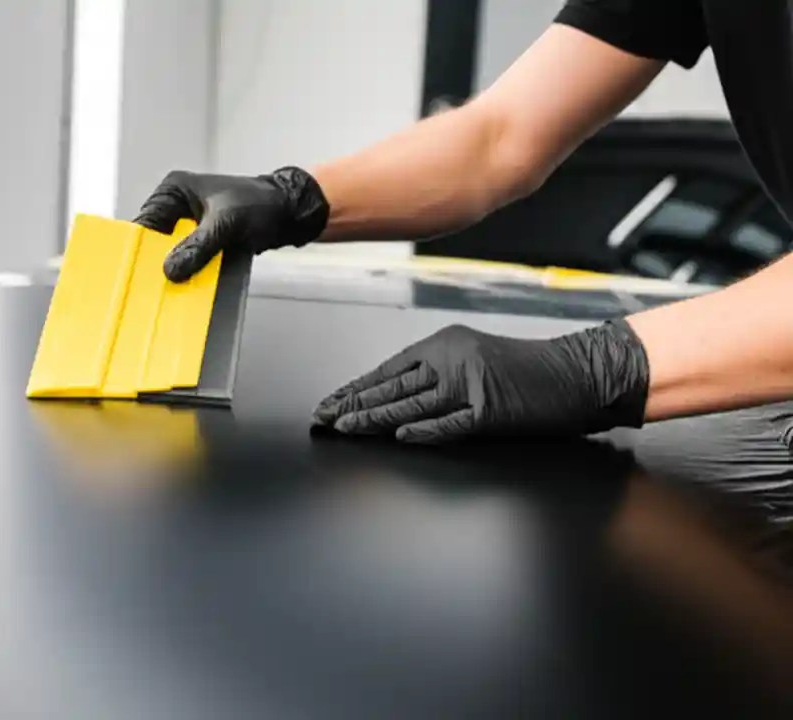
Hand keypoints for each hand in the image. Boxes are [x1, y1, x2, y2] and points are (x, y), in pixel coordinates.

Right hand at [134, 167, 329, 281]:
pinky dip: (188, 273)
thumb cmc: (261, 205)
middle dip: (157, 262)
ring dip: (173, 270)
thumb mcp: (227, 224)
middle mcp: (178, 206)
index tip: (140, 272)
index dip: (142, 248)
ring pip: (170, 253)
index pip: (146, 222)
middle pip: (155, 241)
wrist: (291, 213)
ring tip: (169, 290)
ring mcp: (189, 224)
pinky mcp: (201, 241)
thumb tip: (171, 270)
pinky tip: (186, 287)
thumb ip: (198, 246)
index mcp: (175, 190)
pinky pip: (187, 260)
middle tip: (154, 286)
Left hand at [313, 321, 649, 442]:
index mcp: (444, 345)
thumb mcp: (474, 360)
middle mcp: (452, 359)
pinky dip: (423, 429)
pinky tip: (397, 434)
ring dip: (373, 417)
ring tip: (343, 427)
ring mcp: (472, 384)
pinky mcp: (491, 409)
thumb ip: (436, 376)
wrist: (577, 374)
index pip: (388, 370)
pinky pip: (450, 423)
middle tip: (321, 417)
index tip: (329, 403)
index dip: (355, 389)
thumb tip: (393, 401)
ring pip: (411, 403)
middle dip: (352, 404)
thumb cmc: (526, 372)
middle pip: (392, 385)